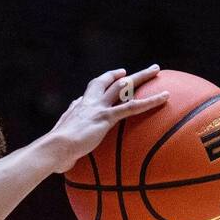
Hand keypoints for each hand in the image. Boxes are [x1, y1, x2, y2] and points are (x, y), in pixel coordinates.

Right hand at [46, 64, 168, 171]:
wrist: (55, 148)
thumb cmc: (56, 150)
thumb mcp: (62, 135)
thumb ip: (70, 127)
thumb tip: (73, 121)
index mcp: (79, 106)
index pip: (94, 88)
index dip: (107, 80)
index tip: (118, 75)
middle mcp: (89, 102)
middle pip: (110, 82)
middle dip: (125, 74)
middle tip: (142, 70)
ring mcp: (98, 108)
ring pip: (123, 86)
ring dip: (140, 76)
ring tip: (156, 70)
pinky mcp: (106, 117)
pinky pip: (132, 107)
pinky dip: (150, 101)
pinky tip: (164, 96)